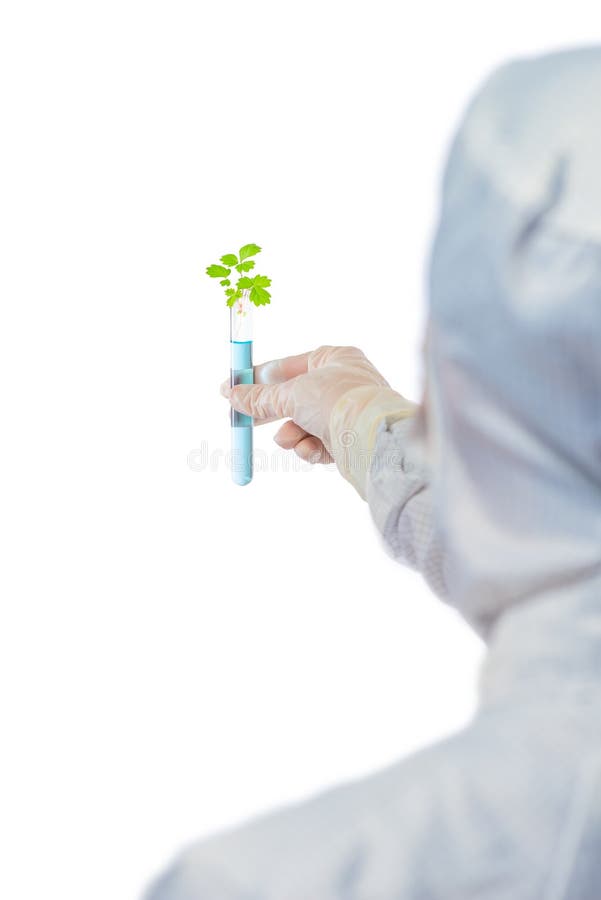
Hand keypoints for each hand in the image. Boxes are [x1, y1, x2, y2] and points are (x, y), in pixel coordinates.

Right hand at [221, 345, 416, 496]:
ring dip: (292, 434)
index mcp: (335, 358)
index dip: (258, 378)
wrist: (374, 440)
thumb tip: (232, 394)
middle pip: (294, 397)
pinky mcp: (349, 439)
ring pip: (304, 424)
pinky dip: (310, 448)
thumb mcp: (291, 394)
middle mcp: (344, 382)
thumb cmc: (338, 402)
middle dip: (272, 413)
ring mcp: (347, 411)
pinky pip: (318, 442)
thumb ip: (260, 397)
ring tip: (289, 439)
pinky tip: (312, 449)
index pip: (288, 366)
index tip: (233, 387)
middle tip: (243, 421)